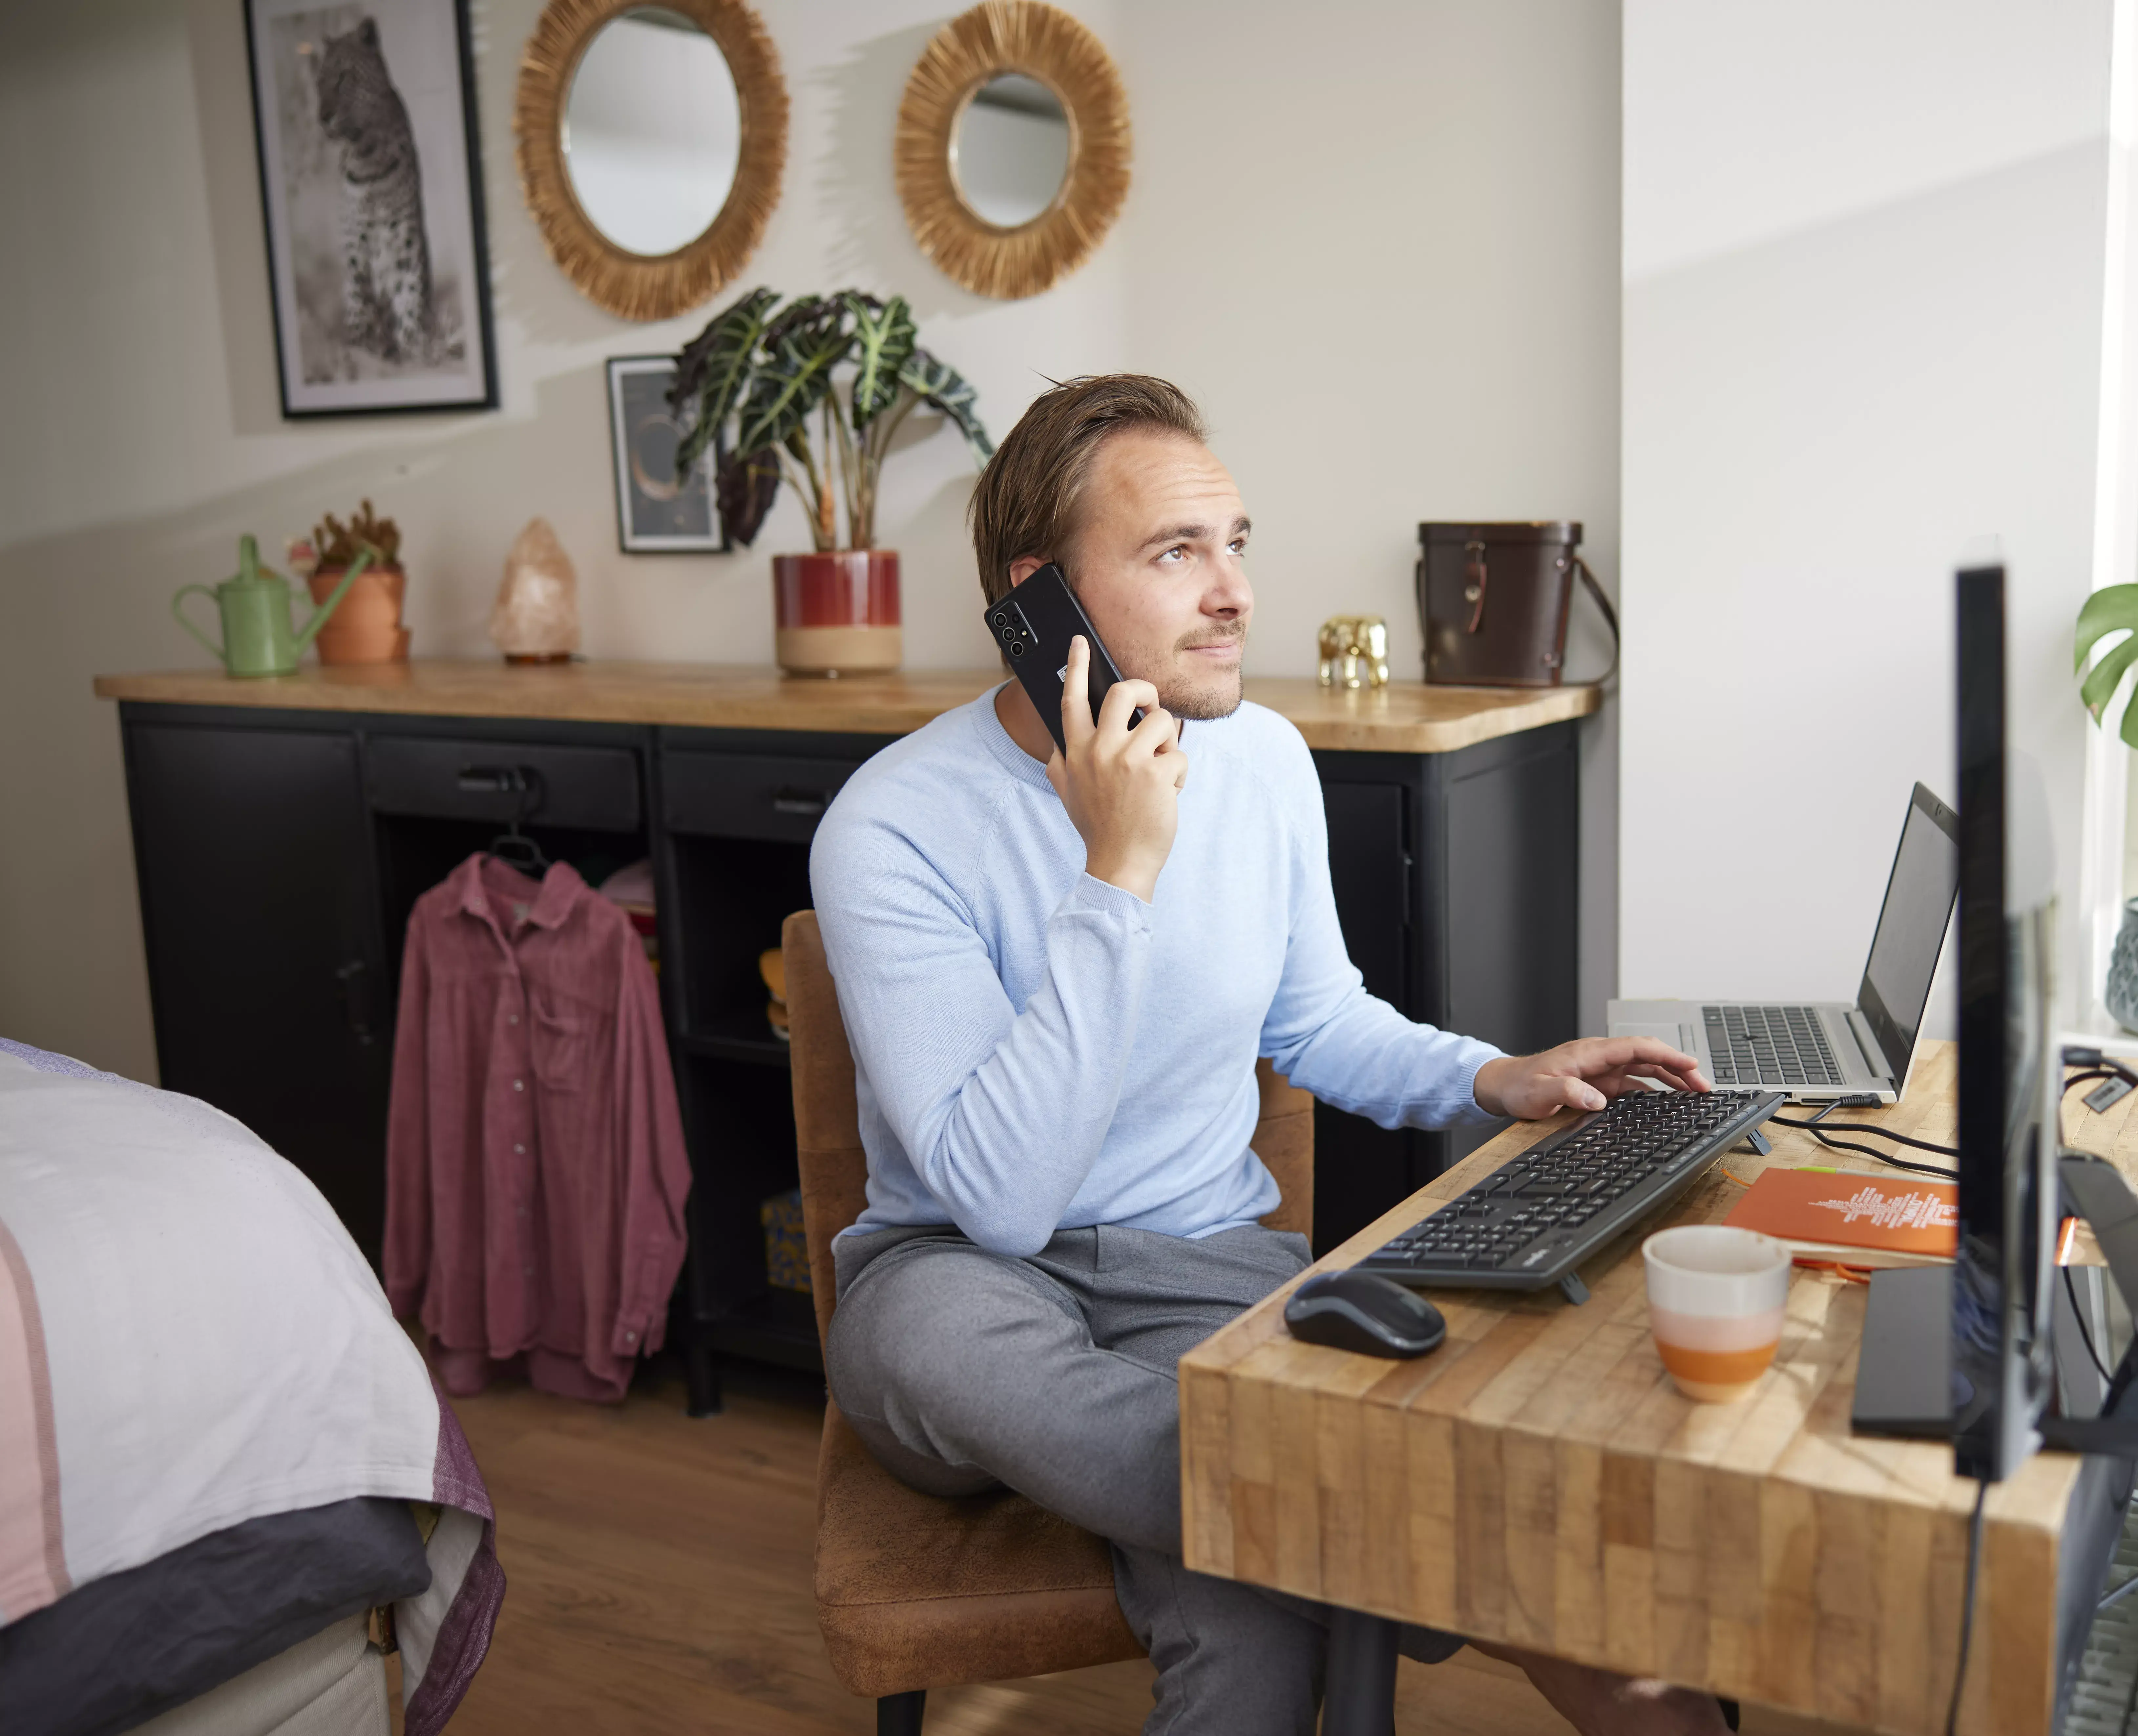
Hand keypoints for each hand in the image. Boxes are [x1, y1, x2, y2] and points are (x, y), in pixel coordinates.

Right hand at [1047, 635, 1186, 901]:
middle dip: (1144, 690)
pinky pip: (1180, 755)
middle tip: (1150, 706)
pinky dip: (1179, 774)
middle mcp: (1099, 750)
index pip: (1073, 698)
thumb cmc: (1098, 828)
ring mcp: (1127, 759)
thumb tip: (1057, 743)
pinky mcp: (1156, 772)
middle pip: (1123, 692)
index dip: (1077, 665)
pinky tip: (1167, 794)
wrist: (1119, 863)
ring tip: (1160, 770)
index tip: (1080, 641)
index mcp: (1075, 751)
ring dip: (1168, 744)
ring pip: (1161, 721)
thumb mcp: (1067, 793)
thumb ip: (1061, 763)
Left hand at [1472, 1037, 1708, 1119]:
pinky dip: (1653, 1091)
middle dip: (1678, 1067)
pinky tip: (1667, 1102)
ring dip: (1670, 1079)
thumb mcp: (1538, 1092)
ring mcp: (1601, 1070)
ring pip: (1644, 1070)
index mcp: (1588, 1053)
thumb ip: (1566, 1091)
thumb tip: (1597, 1099)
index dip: (1666, 1054)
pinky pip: (1633, 1084)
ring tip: (1695, 1093)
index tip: (1690, 1064)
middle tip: (1703, 1086)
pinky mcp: (1599, 1083)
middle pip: (1647, 1056)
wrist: (1503, 1086)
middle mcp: (1599, 1058)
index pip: (1635, 1047)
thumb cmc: (1518, 1086)